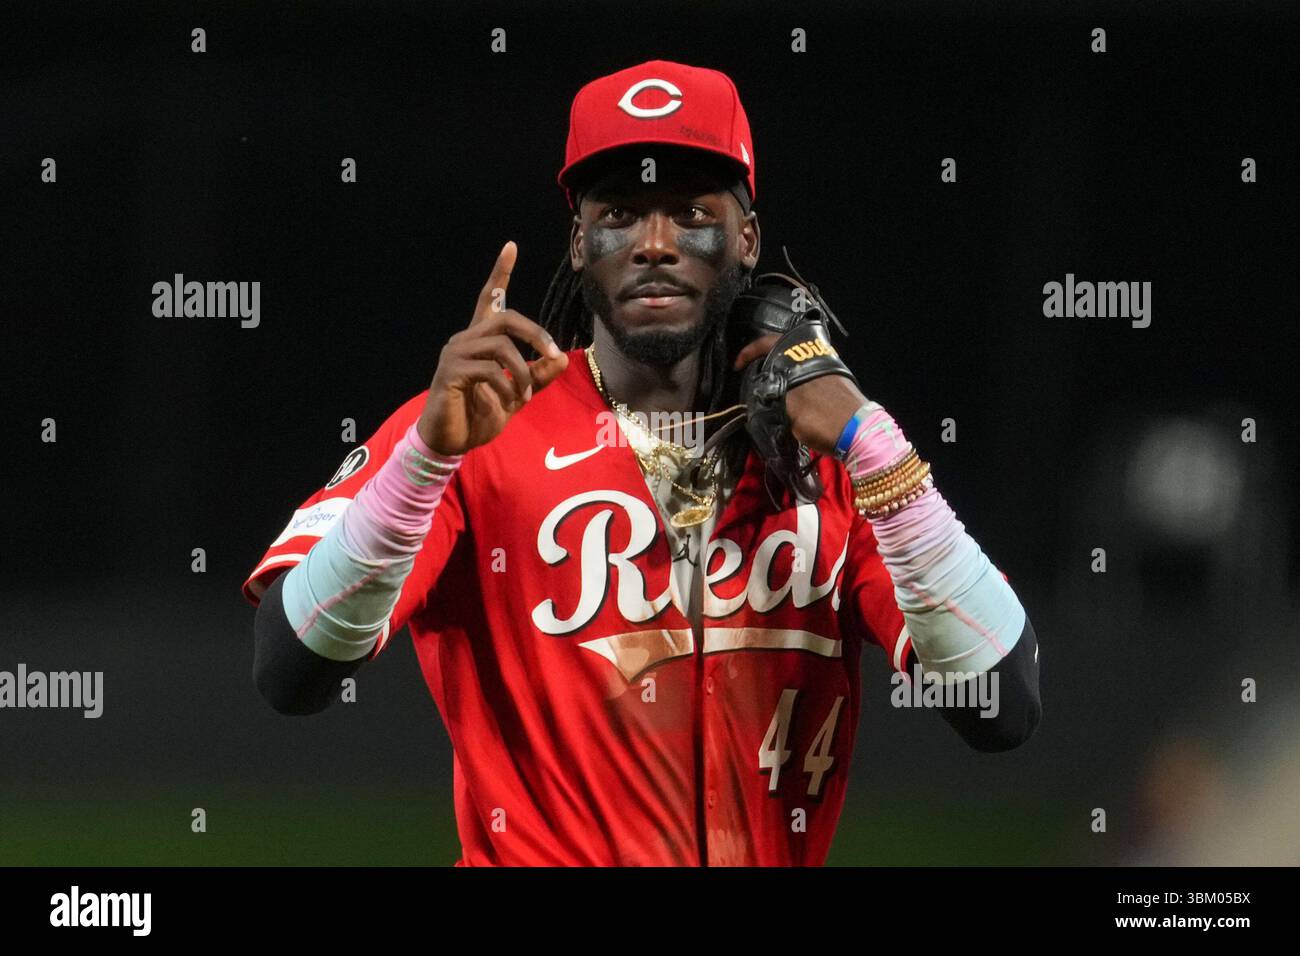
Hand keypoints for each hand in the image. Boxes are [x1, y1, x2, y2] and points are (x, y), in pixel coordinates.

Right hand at [418, 241, 568, 456]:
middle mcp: (465, 340)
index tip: (511, 247)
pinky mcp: (450, 372)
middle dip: (535, 334)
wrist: (450, 441)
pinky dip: (507, 385)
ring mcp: (455, 354)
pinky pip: (489, 370)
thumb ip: (537, 376)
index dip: (500, 273)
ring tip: (525, 394)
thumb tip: (562, 357)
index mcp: (480, 341)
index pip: (489, 299)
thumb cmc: (478, 415)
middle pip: (506, 318)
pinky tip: (508, 400)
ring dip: (523, 371)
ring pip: (501, 346)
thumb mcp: (516, 395)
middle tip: (554, 355)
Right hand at [734, 334, 868, 456]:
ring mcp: (828, 369)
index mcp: (802, 360)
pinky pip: (807, 374)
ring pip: (795, 364)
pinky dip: (794, 381)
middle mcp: (815, 358)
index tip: (737, 366)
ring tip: (768, 389)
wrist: (861, 432)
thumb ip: (774, 397)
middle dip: (765, 362)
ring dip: (780, 373)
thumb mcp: (791, 412)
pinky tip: (790, 397)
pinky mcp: (836, 381)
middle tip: (752, 377)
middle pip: (783, 351)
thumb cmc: (824, 420)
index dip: (749, 352)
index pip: (769, 343)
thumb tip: (762, 391)